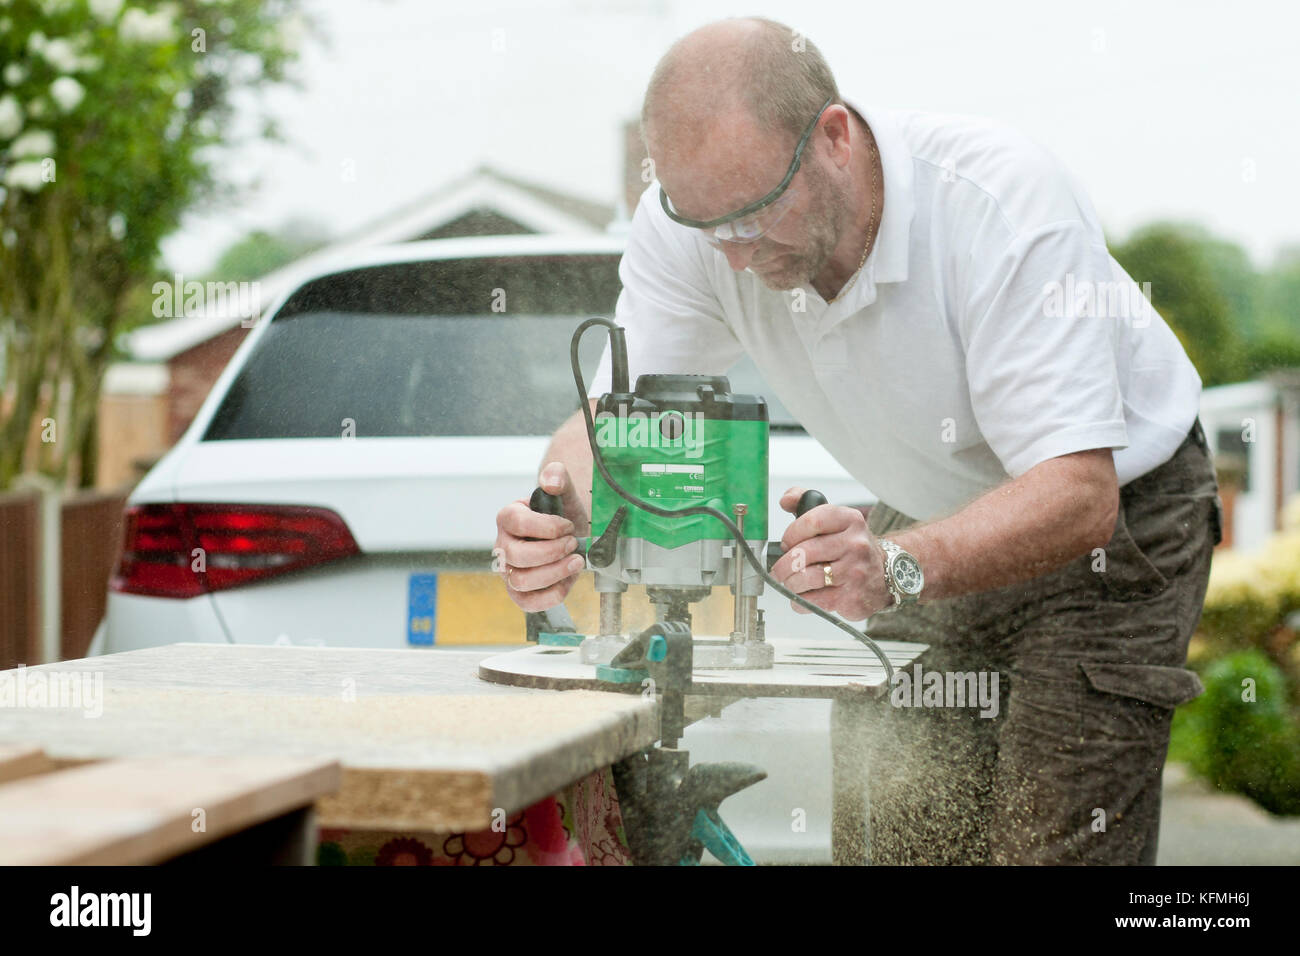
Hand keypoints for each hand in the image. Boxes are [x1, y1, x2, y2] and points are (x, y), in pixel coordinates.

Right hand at [493, 462, 589, 611]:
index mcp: (508, 517)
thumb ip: (558, 476)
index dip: (547, 527)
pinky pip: (528, 602)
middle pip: (517, 556)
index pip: (517, 523)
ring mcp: (509, 571)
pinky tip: (568, 579)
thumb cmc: (563, 515)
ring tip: (576, 561)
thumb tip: (550, 482)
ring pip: (521, 581)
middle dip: (552, 551)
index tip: (567, 525)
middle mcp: (503, 545)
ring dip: (555, 573)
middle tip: (573, 543)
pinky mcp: (520, 593)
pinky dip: (553, 594)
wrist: (571, 535)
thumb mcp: (564, 491)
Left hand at [768, 486, 890, 620]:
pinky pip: (813, 601)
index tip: (786, 544)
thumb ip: (807, 503)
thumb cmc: (851, 547)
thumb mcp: (836, 519)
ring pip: (805, 578)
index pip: (811, 522)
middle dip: (784, 564)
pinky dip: (800, 601)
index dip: (790, 534)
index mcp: (850, 520)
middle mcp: (856, 544)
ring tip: (790, 582)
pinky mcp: (851, 598)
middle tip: (780, 569)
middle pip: (804, 553)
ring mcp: (855, 572)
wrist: (885, 575)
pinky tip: (804, 596)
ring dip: (790, 583)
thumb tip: (785, 499)